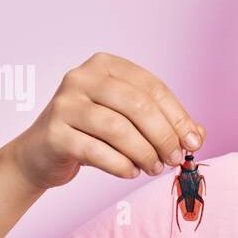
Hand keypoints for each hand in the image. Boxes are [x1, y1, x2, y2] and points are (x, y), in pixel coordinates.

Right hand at [9, 52, 205, 190]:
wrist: (41, 153)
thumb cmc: (91, 133)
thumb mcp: (128, 121)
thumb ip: (163, 122)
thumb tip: (197, 135)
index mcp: (105, 65)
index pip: (152, 87)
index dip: (178, 117)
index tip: (193, 142)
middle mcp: (81, 77)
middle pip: (137, 105)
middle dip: (163, 136)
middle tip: (174, 159)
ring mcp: (64, 104)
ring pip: (118, 129)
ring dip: (144, 153)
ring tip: (153, 168)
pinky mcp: (54, 133)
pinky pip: (96, 151)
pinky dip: (120, 165)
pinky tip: (131, 172)